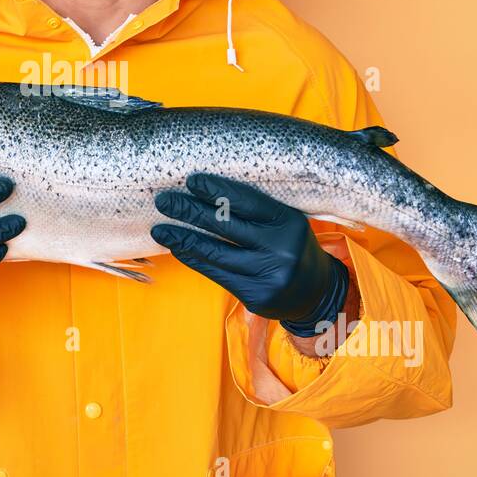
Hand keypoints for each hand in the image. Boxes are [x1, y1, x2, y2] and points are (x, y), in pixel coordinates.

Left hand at [149, 172, 350, 337]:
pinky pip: (217, 274)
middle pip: (226, 225)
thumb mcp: (286, 222)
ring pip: (216, 253)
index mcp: (289, 222)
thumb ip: (257, 211)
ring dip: (183, 239)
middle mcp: (280, 249)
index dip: (216, 190)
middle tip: (164, 201)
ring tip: (161, 229)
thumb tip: (207, 191)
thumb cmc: (291, 247)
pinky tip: (178, 248)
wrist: (316, 293)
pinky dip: (194, 259)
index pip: (247, 202)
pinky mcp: (256, 296)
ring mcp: (268, 275)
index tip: (191, 181)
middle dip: (190, 211)